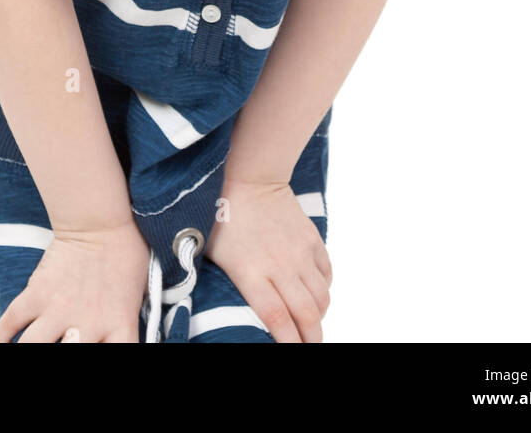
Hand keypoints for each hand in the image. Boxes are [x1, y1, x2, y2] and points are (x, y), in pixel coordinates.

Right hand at [0, 217, 149, 342]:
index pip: (120, 356)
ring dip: (27, 348)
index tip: (99, 350)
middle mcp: (89, 324)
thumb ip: (122, 321)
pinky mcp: (37, 293)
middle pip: (67, 357)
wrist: (99, 220)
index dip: (110, 360)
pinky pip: (10, 322)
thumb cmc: (125, 251)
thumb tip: (116, 337)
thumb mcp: (138, 291)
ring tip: (29, 345)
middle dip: (60, 355)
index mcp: (119, 323)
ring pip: (31, 347)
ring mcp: (59, 309)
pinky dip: (3, 334)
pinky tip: (5, 339)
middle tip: (61, 344)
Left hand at [203, 176, 332, 342]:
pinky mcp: (311, 239)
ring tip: (312, 325)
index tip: (293, 354)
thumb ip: (215, 281)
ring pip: (321, 297)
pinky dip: (324, 289)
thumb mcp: (209, 252)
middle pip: (306, 314)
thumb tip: (204, 304)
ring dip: (319, 316)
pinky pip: (326, 273)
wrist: (251, 177)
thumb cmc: (222, 215)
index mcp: (252, 273)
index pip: (277, 319)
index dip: (289, 343)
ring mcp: (299, 253)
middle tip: (311, 348)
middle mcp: (281, 266)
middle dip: (312, 340)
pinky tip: (316, 294)